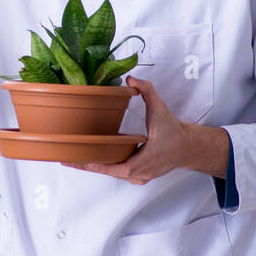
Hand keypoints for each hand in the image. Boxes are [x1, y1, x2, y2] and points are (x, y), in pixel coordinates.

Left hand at [59, 76, 229, 183]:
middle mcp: (140, 173)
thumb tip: (131, 78)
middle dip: (88, 165)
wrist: (187, 147)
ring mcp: (139, 178)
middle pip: (109, 172)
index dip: (97, 165)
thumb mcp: (160, 110)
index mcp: (145, 160)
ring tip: (74, 160)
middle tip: (67, 159)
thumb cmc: (174, 131)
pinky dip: (106, 167)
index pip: (117, 167)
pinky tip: (91, 161)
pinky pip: (118, 173)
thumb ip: (147, 91)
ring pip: (113, 173)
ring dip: (95, 167)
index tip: (80, 160)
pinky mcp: (138, 177)